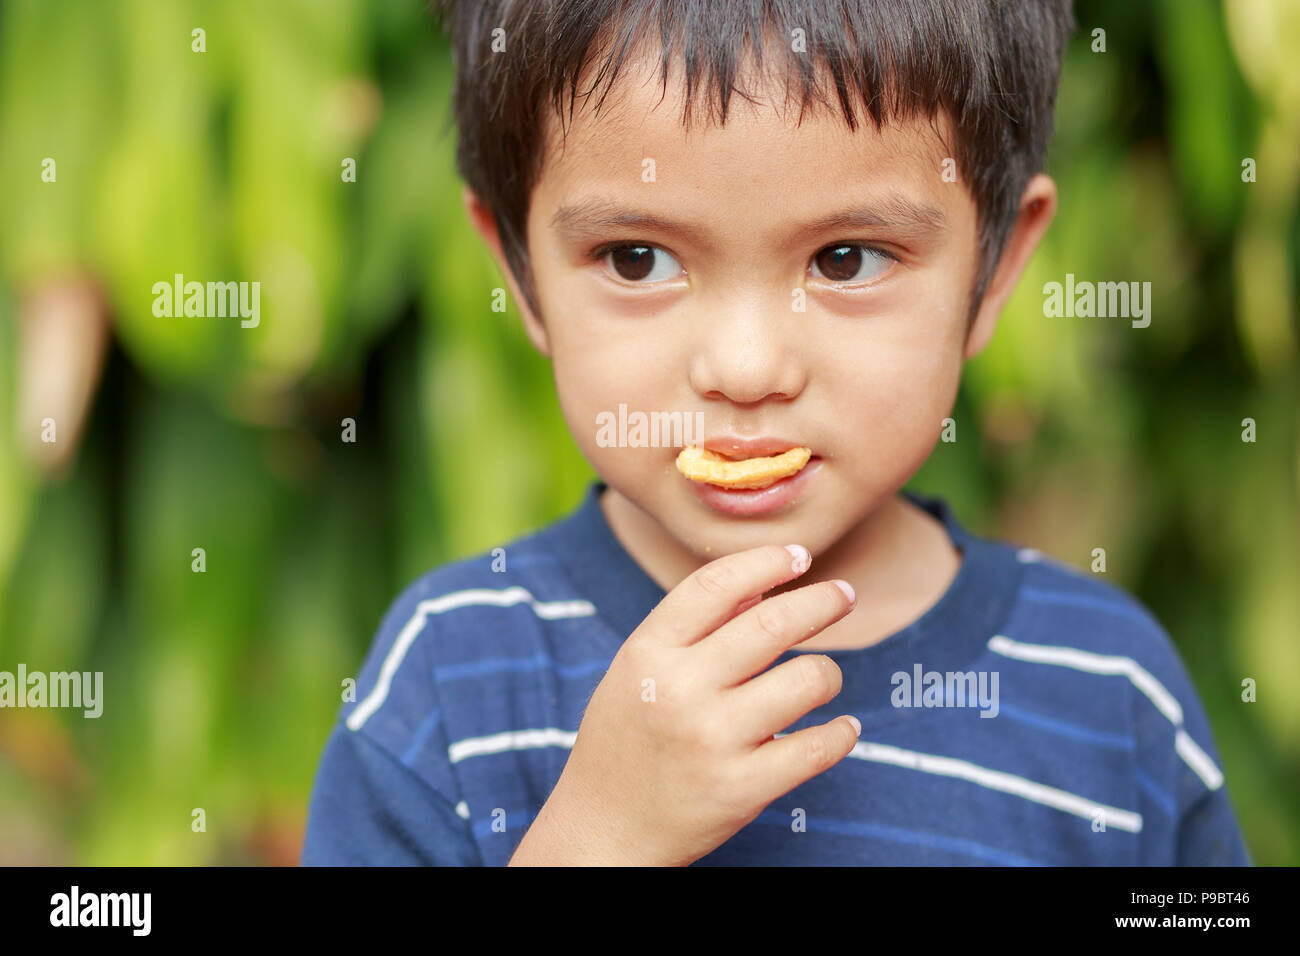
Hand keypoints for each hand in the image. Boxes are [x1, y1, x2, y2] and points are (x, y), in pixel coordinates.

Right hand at [509, 543, 857, 865]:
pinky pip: (817, 748)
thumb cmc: (626, 739)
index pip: (716, 584)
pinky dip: (841, 733)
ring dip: (829, 673)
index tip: (799, 555)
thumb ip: (692, 626)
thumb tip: (762, 584)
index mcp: (648, 652)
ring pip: (806, 680)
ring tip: (824, 679)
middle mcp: (679, 690)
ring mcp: (712, 741)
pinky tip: (842, 728)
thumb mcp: (637, 671)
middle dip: (821, 602)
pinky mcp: (741, 789)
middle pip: (773, 622)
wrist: (604, 830)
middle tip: (844, 595)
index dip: (765, 561)